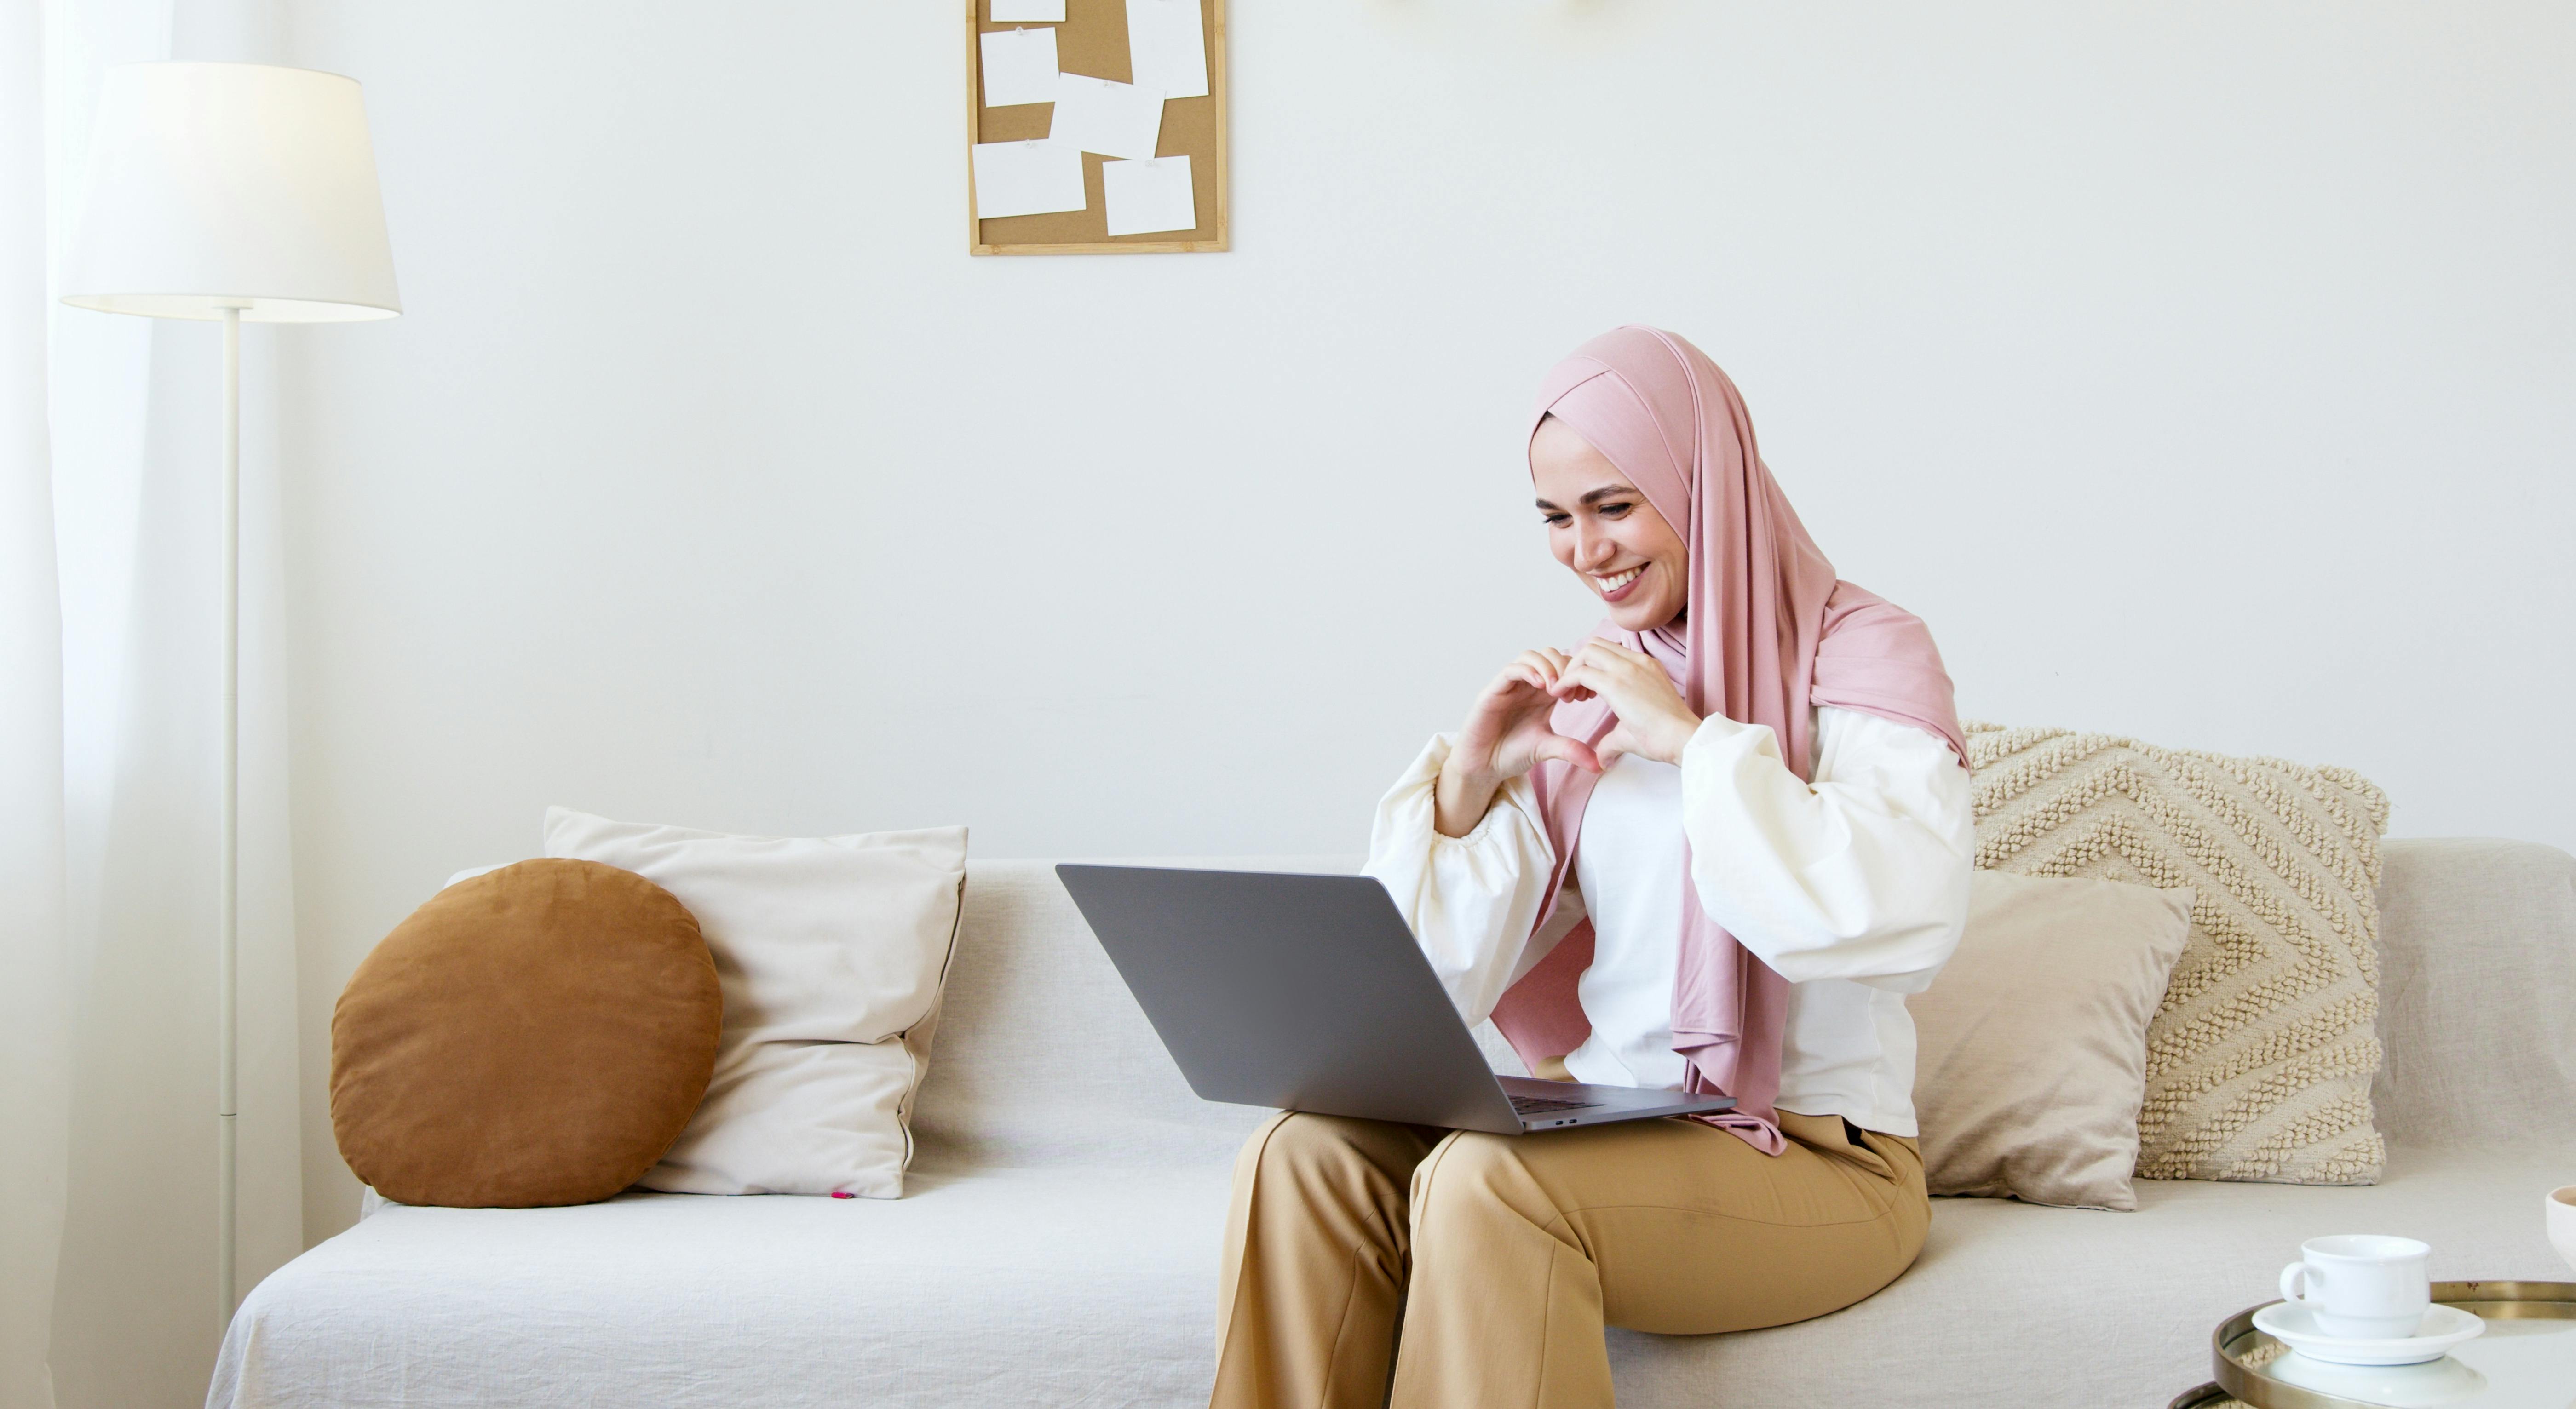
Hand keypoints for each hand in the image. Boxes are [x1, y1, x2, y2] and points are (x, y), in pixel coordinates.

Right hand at [1435, 650, 1601, 836]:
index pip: (1564, 668)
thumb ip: (1571, 750)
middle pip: (1551, 655)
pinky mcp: (1493, 690)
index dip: (1579, 675)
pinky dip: (1527, 671)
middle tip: (1572, 692)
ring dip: (1548, 666)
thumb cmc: (1512, 753)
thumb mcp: (1548, 749)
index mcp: (1544, 694)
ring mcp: (1510, 685)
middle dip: (1566, 667)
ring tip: (1557, 688)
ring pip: (1531, 656)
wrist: (1484, 766)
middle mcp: (1528, 685)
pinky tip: (1540, 685)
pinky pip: (1511, 669)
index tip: (1588, 695)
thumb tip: (1599, 765)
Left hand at [1553, 641, 1699, 766]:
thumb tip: (1602, 759)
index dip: (1591, 666)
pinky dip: (1566, 681)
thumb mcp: (1635, 731)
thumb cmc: (1665, 738)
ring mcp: (1627, 668)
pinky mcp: (1616, 682)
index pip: (1610, 651)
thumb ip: (1613, 741)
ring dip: (1571, 670)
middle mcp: (1636, 661)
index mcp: (1645, 666)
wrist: (1683, 738)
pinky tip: (1561, 696)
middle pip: (1594, 645)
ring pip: (1586, 652)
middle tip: (1575, 691)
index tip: (1586, 691)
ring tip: (1568, 695)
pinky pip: (1581, 672)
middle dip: (1578, 664)